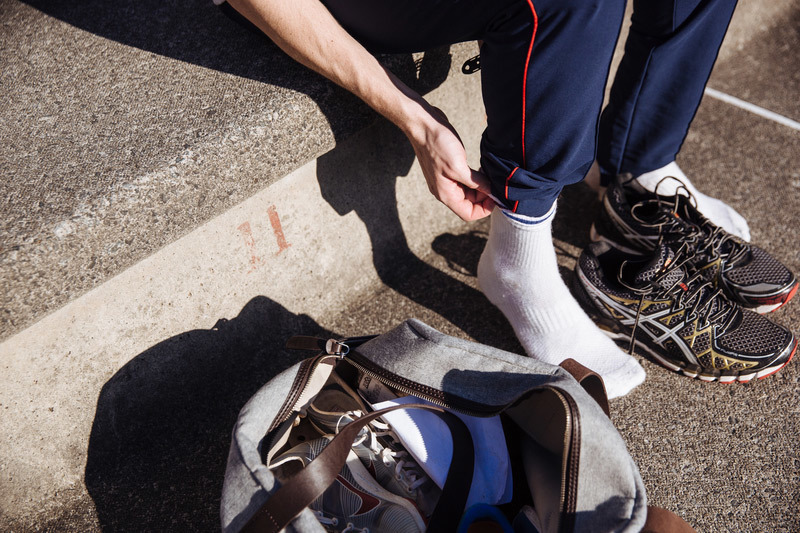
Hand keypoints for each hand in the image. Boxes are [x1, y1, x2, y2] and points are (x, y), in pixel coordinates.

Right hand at [406, 106, 494, 220]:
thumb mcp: (459, 166)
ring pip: (469, 192)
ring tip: (491, 176)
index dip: (484, 209)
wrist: (424, 125)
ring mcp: (447, 180)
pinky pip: (466, 180)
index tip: (496, 196)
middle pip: (470, 204)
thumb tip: (492, 191)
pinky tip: (482, 170)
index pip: (468, 214)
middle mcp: (446, 191)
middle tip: (497, 183)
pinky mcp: (450, 169)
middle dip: (485, 196)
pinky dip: (476, 178)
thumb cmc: (437, 145)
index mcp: (446, 194)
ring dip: (482, 187)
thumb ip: (476, 182)